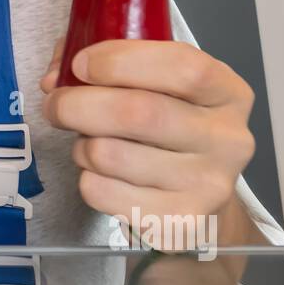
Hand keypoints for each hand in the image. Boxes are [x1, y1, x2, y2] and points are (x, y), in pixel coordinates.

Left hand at [40, 38, 256, 251]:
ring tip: (88, 144)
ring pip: (110, 154)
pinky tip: (102, 175)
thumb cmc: (168, 129)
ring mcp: (208, 186)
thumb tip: (55, 78)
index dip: (121, 60)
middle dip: (78, 103)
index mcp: (228, 93)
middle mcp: (228, 140)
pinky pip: (102, 192)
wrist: (197, 199)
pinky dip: (87, 178)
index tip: (80, 64)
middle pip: (139, 112)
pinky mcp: (178, 223)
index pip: (182, 66)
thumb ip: (108, 64)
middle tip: (55, 104)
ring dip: (82, 145)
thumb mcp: (156, 84)